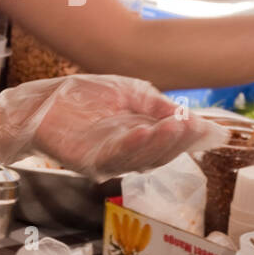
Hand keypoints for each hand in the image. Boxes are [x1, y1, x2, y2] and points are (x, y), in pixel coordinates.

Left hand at [0, 74, 228, 181]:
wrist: (42, 102)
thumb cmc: (84, 97)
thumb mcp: (130, 93)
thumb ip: (158, 105)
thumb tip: (191, 117)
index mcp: (140, 139)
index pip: (170, 143)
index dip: (189, 139)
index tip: (211, 131)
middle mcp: (127, 154)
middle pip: (159, 155)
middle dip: (177, 141)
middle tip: (191, 126)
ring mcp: (107, 160)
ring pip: (139, 158)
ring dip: (158, 143)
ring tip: (173, 128)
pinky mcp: (87, 161)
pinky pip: (112, 156)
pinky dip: (130, 145)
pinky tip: (143, 131)